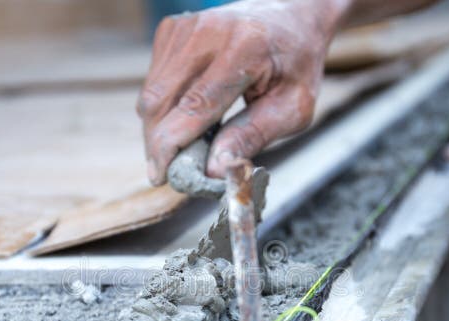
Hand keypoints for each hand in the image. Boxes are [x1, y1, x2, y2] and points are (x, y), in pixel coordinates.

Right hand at [138, 0, 342, 185]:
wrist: (292, 16)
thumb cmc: (296, 65)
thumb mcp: (293, 107)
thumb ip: (253, 135)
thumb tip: (213, 168)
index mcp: (245, 48)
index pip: (195, 105)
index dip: (172, 145)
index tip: (161, 176)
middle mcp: (208, 31)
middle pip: (162, 101)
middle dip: (158, 144)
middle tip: (166, 172)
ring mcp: (186, 27)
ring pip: (152, 94)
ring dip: (158, 129)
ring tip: (184, 145)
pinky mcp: (172, 30)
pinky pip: (154, 82)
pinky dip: (163, 108)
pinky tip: (186, 115)